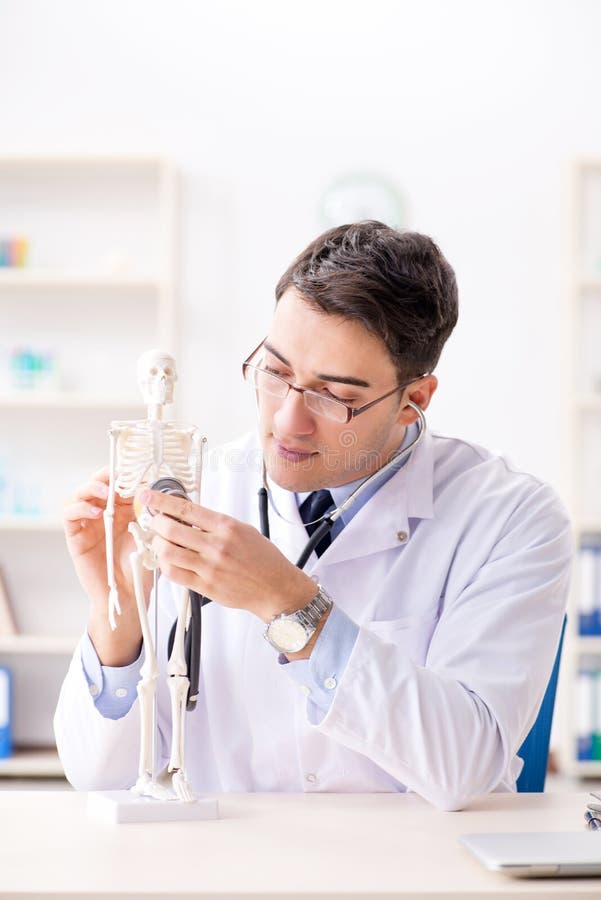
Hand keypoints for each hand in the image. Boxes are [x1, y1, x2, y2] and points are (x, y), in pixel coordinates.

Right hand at [64, 468, 150, 663]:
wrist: (130, 594)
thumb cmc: (141, 567)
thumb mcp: (151, 535)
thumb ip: (149, 513)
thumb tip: (153, 489)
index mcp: (124, 509)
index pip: (119, 483)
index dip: (124, 474)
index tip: (134, 470)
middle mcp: (105, 513)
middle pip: (98, 483)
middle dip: (106, 476)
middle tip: (117, 477)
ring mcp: (88, 523)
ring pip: (81, 494)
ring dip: (92, 488)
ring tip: (106, 493)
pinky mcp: (75, 536)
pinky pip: (70, 515)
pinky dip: (80, 508)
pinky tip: (96, 513)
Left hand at [141, 489, 316, 621]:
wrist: (275, 587)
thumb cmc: (263, 559)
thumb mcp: (243, 530)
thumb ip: (215, 523)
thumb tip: (187, 515)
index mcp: (226, 527)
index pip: (186, 509)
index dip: (161, 501)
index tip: (148, 497)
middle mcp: (216, 546)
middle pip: (171, 530)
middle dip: (156, 523)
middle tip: (154, 522)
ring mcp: (209, 567)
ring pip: (168, 552)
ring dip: (157, 545)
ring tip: (159, 541)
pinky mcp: (205, 586)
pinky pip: (174, 574)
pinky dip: (165, 565)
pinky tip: (168, 560)